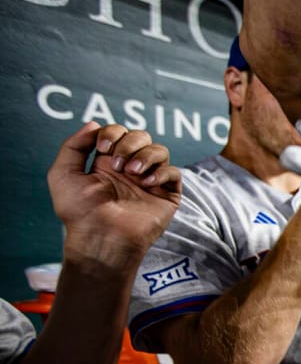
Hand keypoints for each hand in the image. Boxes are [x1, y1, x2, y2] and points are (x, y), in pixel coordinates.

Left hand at [50, 123, 181, 268]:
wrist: (99, 238)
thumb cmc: (78, 212)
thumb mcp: (63, 174)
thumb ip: (74, 146)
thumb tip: (94, 125)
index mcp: (108, 163)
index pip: (119, 133)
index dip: (112, 133)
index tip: (102, 148)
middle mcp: (130, 169)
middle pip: (141, 136)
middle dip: (130, 143)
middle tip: (117, 164)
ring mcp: (150, 181)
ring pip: (160, 150)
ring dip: (146, 155)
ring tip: (132, 172)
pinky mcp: (166, 196)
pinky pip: (174, 173)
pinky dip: (162, 172)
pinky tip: (146, 184)